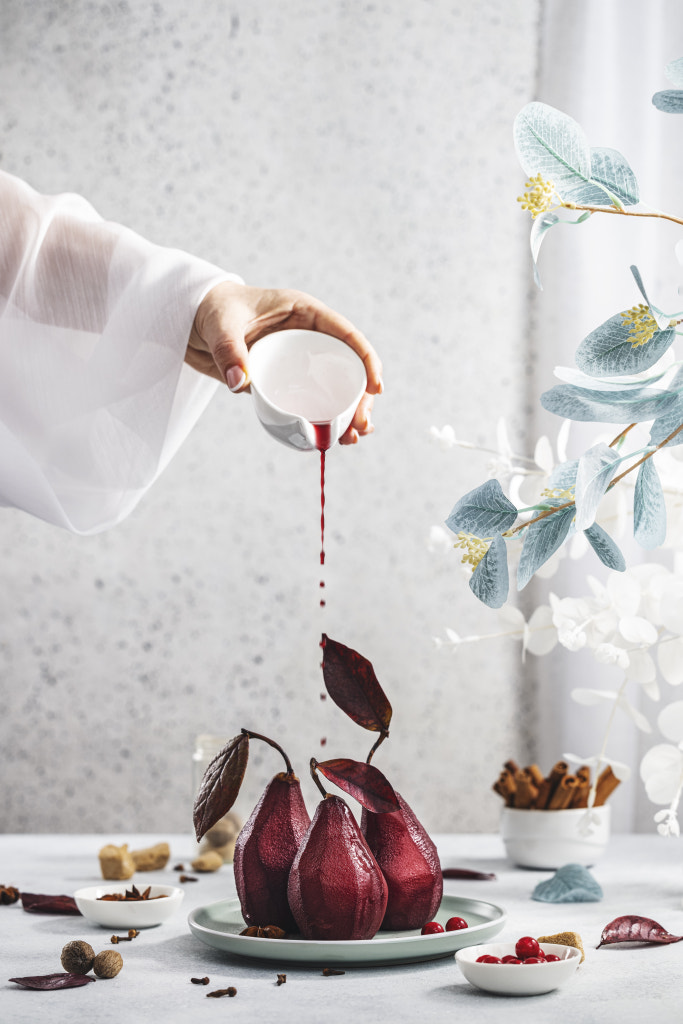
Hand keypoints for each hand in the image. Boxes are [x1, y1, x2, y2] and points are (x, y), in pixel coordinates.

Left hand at [185, 282, 381, 443]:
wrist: (188, 321)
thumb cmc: (210, 308)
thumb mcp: (220, 323)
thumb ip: (229, 349)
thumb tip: (239, 383)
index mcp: (304, 313)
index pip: (346, 335)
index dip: (366, 360)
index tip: (375, 387)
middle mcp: (308, 337)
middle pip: (348, 368)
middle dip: (361, 398)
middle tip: (360, 424)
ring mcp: (297, 361)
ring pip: (334, 388)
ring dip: (348, 413)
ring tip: (354, 437)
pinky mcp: (283, 382)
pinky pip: (309, 402)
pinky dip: (323, 421)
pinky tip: (333, 440)